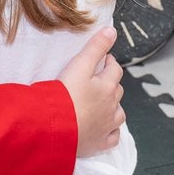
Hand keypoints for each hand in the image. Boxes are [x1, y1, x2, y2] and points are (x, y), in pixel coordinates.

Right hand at [57, 27, 122, 156]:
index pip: (115, 69)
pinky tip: (104, 128)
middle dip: (110, 83)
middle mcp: (112, 106)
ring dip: (113, 107)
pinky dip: (111, 131)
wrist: (55, 128)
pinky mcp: (100, 143)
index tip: (103, 60)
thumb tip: (112, 31)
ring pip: (118, 114)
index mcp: (108, 87)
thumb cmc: (65, 96)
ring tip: (101, 104)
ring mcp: (107, 126)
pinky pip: (112, 137)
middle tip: (97, 80)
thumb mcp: (79, 65)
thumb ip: (95, 47)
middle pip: (117, 90)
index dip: (109, 62)